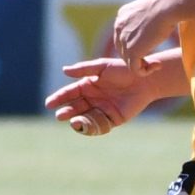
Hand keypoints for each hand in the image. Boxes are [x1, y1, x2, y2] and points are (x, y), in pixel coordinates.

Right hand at [43, 54, 159, 136]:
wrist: (146, 79)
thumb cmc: (124, 69)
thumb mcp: (102, 66)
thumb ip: (83, 69)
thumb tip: (63, 70)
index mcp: (87, 86)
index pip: (69, 93)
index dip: (59, 98)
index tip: (49, 103)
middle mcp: (92, 99)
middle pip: (75, 108)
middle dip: (66, 112)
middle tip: (60, 116)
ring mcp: (101, 110)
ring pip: (85, 118)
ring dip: (77, 121)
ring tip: (73, 121)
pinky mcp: (113, 120)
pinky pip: (99, 126)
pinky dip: (91, 127)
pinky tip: (86, 126)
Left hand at [102, 0, 179, 69]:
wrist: (166, 6)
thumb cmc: (166, 5)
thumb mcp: (151, 11)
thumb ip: (146, 20)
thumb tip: (150, 30)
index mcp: (122, 16)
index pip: (122, 37)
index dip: (135, 44)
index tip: (151, 45)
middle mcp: (118, 27)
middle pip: (123, 49)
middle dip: (137, 56)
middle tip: (154, 58)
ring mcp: (123, 39)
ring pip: (128, 60)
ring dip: (142, 65)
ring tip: (156, 63)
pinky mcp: (132, 50)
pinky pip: (134, 69)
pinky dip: (144, 71)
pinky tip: (157, 66)